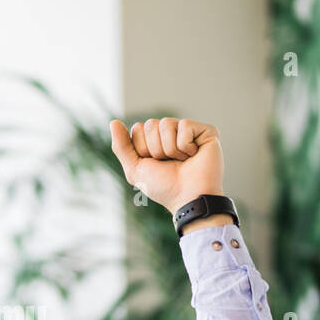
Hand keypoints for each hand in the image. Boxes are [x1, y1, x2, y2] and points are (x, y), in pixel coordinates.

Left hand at [109, 117, 223, 213]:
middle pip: (150, 124)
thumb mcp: (135, 169)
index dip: (142, 149)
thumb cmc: (164, 187)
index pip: (137, 128)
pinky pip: (185, 125)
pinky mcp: (206, 131)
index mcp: (154, 140)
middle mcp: (171, 133)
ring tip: (182, 161)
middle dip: (155, 148)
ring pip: (166, 123)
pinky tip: (194, 155)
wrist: (188, 198)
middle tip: (169, 163)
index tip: (155, 164)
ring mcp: (189, 131)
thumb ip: (121, 146)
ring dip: (170, 149)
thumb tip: (114, 122)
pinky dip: (185, 145)